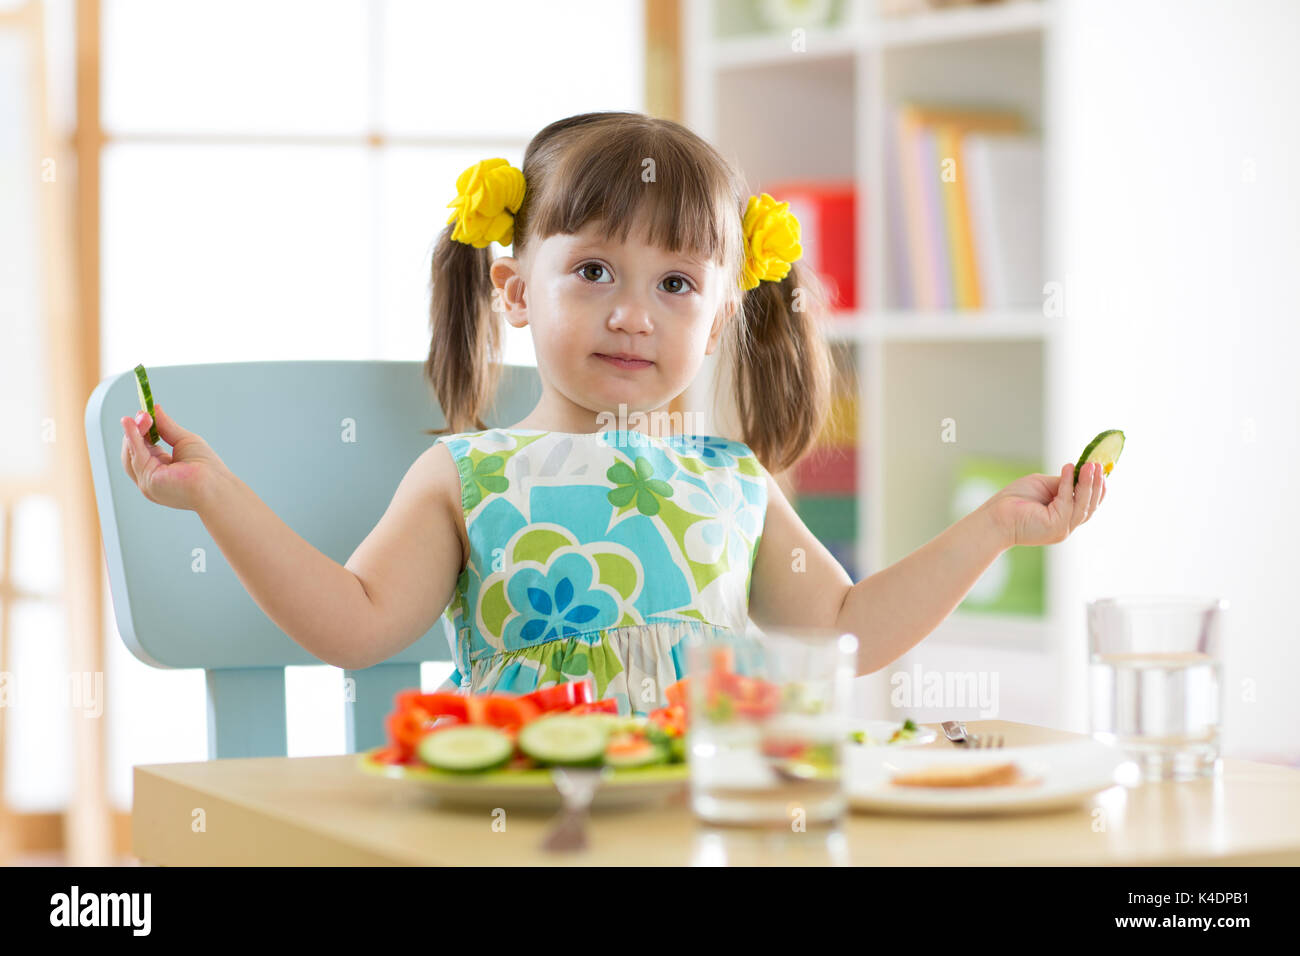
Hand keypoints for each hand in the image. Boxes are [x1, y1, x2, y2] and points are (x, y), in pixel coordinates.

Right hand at [120, 405, 228, 511]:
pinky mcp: (148, 482)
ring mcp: (147, 482)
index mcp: (160, 470)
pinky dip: (133, 439)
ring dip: (133, 433)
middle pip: (133, 451)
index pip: (143, 448)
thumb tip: (154, 408)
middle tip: (143, 413)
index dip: (141, 431)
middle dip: (136, 430)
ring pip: (131, 454)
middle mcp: (150, 478)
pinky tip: (133, 424)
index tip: (144, 414)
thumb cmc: (207, 468)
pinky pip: (136, 456)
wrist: (217, 486)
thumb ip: (166, 426)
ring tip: (141, 416)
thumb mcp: (183, 441)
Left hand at [983, 462, 1107, 547]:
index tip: (1100, 469)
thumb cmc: (1013, 501)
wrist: (994, 517)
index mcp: (1064, 517)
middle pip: (1089, 505)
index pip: (1088, 504)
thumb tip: (1079, 472)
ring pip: (1083, 505)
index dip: (1097, 488)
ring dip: (1088, 483)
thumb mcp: (1043, 486)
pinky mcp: (1056, 527)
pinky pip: (1067, 502)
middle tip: (1097, 465)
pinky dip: (1068, 484)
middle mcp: (1066, 525)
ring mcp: (1062, 528)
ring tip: (1091, 465)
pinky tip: (1069, 469)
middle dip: (1095, 484)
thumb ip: (1062, 483)